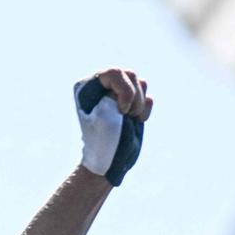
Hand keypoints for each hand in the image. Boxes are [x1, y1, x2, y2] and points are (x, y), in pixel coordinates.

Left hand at [75, 67, 151, 185]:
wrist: (109, 163)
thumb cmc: (103, 142)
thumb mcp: (106, 117)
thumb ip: (115, 93)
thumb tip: (125, 80)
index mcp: (87, 87)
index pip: (113, 72)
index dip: (124, 90)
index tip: (120, 111)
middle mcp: (101, 87)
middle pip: (130, 74)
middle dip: (134, 97)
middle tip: (126, 116)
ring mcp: (117, 94)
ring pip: (140, 83)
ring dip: (140, 103)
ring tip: (129, 119)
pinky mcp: (131, 104)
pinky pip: (147, 95)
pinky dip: (145, 110)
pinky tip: (135, 122)